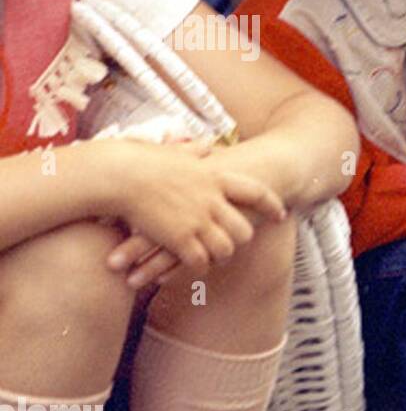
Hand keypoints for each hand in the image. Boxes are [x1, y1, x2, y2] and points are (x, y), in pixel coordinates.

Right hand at [102, 141, 286, 290]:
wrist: (117, 175)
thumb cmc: (140, 160)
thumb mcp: (176, 151)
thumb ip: (196, 150)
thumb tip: (207, 144)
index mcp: (214, 177)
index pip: (255, 192)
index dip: (271, 205)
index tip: (281, 214)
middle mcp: (211, 200)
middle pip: (244, 229)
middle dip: (240, 239)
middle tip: (233, 243)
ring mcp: (197, 221)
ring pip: (225, 249)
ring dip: (220, 256)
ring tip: (212, 258)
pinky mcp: (179, 239)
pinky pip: (200, 262)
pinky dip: (199, 267)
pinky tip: (194, 266)